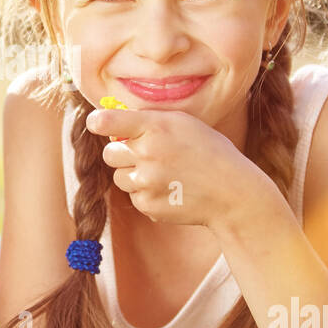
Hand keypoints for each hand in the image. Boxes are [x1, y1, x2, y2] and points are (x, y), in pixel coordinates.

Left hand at [84, 105, 263, 228]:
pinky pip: (134, 197)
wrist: (232, 192)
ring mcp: (146, 182)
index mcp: (155, 127)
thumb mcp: (184, 123)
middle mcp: (147, 153)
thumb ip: (149, 121)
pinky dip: (147, 194)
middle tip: (144, 154)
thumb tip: (115, 125)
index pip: (108, 122)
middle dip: (121, 153)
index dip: (98, 122)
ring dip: (133, 175)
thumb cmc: (210, 152)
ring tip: (163, 174)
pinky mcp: (148, 206)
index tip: (95, 123)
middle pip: (109, 153)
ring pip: (119, 177)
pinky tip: (171, 190)